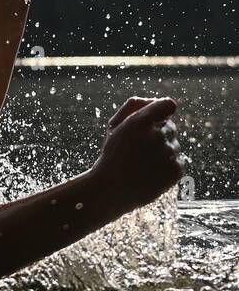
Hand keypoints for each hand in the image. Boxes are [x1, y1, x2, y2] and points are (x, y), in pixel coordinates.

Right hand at [92, 97, 183, 213]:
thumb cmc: (112, 155)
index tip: (160, 115)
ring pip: (174, 145)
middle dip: (159, 133)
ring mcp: (168, 153)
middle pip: (170, 126)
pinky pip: (178, 161)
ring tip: (143, 164)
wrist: (112, 190)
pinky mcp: (176, 169)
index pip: (167, 104)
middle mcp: (156, 135)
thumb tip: (156, 100)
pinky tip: (151, 172)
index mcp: (139, 121)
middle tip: (140, 148)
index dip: (164, 109)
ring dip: (163, 151)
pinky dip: (167, 166)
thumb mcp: (115, 127)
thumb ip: (133, 107)